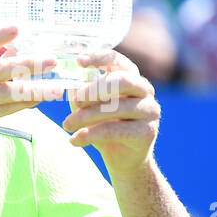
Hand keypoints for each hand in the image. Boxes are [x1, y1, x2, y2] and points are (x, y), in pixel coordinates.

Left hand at [61, 49, 159, 175]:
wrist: (123, 159)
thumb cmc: (104, 127)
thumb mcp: (89, 108)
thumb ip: (82, 94)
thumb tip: (69, 86)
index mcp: (132, 78)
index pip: (118, 60)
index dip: (99, 57)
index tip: (79, 61)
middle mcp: (145, 91)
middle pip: (122, 81)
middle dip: (94, 89)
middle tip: (74, 100)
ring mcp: (150, 111)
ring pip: (116, 107)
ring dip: (85, 116)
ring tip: (66, 125)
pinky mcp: (147, 133)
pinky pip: (114, 130)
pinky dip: (90, 135)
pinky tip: (74, 140)